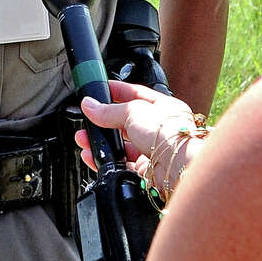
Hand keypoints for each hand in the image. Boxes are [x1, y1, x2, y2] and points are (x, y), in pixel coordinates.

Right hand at [75, 83, 197, 176]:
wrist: (178, 164)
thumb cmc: (168, 132)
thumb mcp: (133, 111)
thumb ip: (109, 110)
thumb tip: (89, 105)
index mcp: (163, 107)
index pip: (136, 95)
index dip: (116, 91)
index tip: (99, 90)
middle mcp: (160, 129)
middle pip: (126, 122)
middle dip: (103, 121)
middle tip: (87, 120)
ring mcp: (153, 150)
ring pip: (122, 145)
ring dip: (102, 142)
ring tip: (84, 139)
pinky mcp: (147, 170)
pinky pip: (122, 164)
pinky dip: (106, 160)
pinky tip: (94, 156)